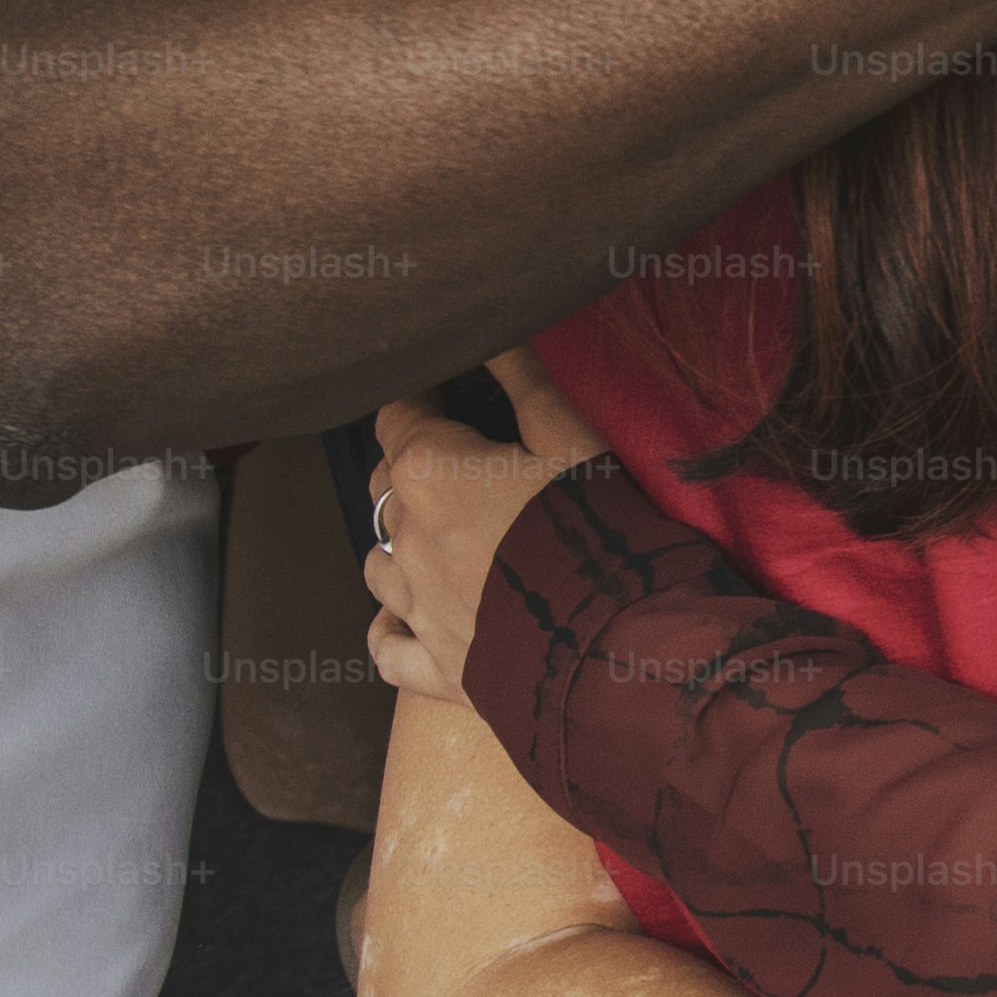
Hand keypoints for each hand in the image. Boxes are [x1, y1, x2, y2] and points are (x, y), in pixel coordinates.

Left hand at [360, 350, 611, 704]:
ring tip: (437, 539)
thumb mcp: (572, 439)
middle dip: (410, 467)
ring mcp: (415, 606)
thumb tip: (493, 332)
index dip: (422, 396)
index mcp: (430, 472)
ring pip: (378, 563)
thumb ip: (524, 380)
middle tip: (458, 462)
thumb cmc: (599, 530)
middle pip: (384, 486)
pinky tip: (406, 619)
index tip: (446, 389)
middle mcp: (407, 537)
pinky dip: (390, 628)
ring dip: (399, 544)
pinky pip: (387, 647)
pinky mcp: (436, 664)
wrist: (618, 643)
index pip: (399, 413)